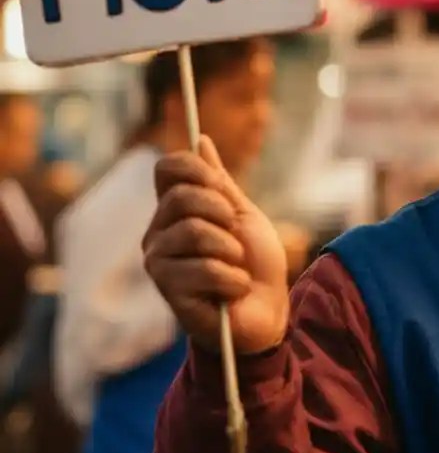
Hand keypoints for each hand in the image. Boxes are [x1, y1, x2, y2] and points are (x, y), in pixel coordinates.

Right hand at [143, 137, 288, 354]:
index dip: (197, 169)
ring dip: (232, 252)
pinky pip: (204, 267)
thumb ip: (221, 183)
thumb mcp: (245, 216)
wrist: (266, 312)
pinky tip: (233, 290)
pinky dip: (233, 279)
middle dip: (224, 216)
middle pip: (183, 197)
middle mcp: (159, 231)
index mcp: (176, 210)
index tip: (223, 188)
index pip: (168, 168)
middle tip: (237, 241)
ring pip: (194, 232)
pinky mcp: (166, 287)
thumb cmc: (256, 265)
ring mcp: (158, 259)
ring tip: (236, 267)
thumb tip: (202, 140)